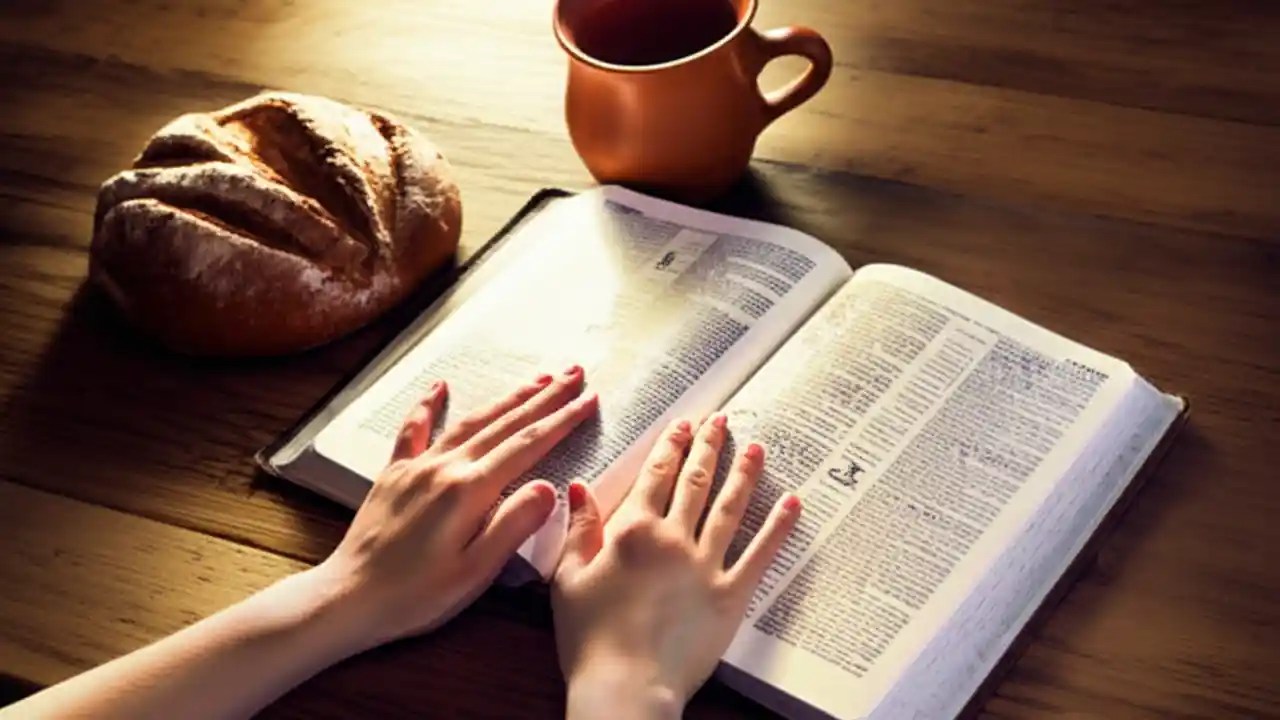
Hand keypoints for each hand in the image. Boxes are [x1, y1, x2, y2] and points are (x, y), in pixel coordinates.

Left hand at [314, 366, 597, 653]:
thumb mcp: (475, 572)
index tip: (588, 400)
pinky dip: (428, 405)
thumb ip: (513, 525)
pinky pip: (413, 430)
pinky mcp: (394, 474)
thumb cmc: (415, 595)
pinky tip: (440, 386)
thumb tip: (549, 486)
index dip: (562, 420)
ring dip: (506, 398)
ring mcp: (416, 466)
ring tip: (536, 379)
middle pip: (504, 423)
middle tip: (574, 374)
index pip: (527, 445)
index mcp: (469, 491)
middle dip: (544, 397)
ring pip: (470, 420)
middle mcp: (444, 467)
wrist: (348, 599)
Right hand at [552, 413, 800, 718]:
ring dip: (744, 473)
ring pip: (730, 507)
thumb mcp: (568, 579)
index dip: (672, 446)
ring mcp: (706, 565)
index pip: (656, 475)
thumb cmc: (589, 638)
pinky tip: (792, 502)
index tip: (684, 424)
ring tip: (757, 446)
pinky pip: (760, 554)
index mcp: (632, 531)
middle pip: (696, 482)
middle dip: (709, 447)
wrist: (625, 686)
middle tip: (722, 421)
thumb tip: (579, 487)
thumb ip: (578, 530)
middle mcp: (673, 539)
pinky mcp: (730, 595)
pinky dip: (778, 526)